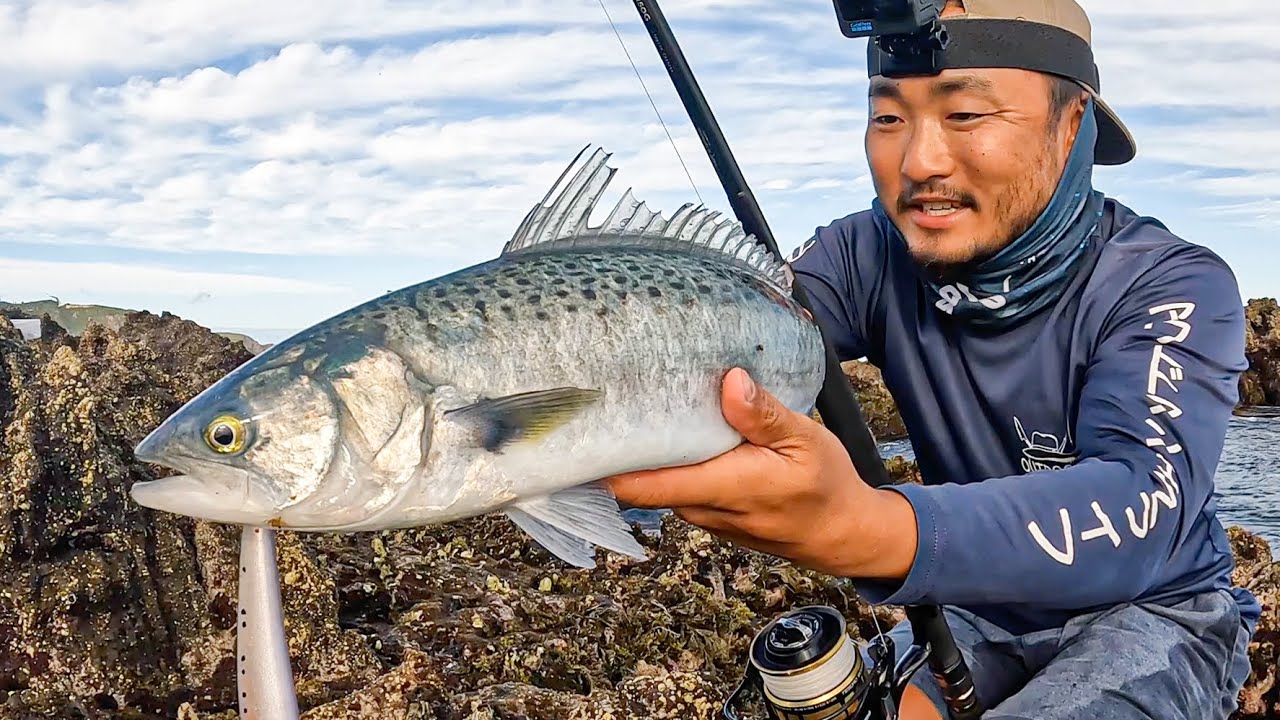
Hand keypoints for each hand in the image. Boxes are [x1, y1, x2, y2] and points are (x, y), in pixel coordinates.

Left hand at [604, 367, 917, 579]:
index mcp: (722, 487)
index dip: (604, 460)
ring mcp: (702, 516)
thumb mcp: (806, 441)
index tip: (584, 424)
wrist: (841, 534)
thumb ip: (764, 415)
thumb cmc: (825, 485)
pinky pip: (674, 486)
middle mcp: (702, 508)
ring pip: (656, 482)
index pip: (640, 484)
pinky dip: (667, 462)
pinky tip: (667, 429)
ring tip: (630, 403)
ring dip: (644, 451)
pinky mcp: (708, 515)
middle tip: (603, 394)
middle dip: (620, 443)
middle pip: (639, 480)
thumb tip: (729, 382)